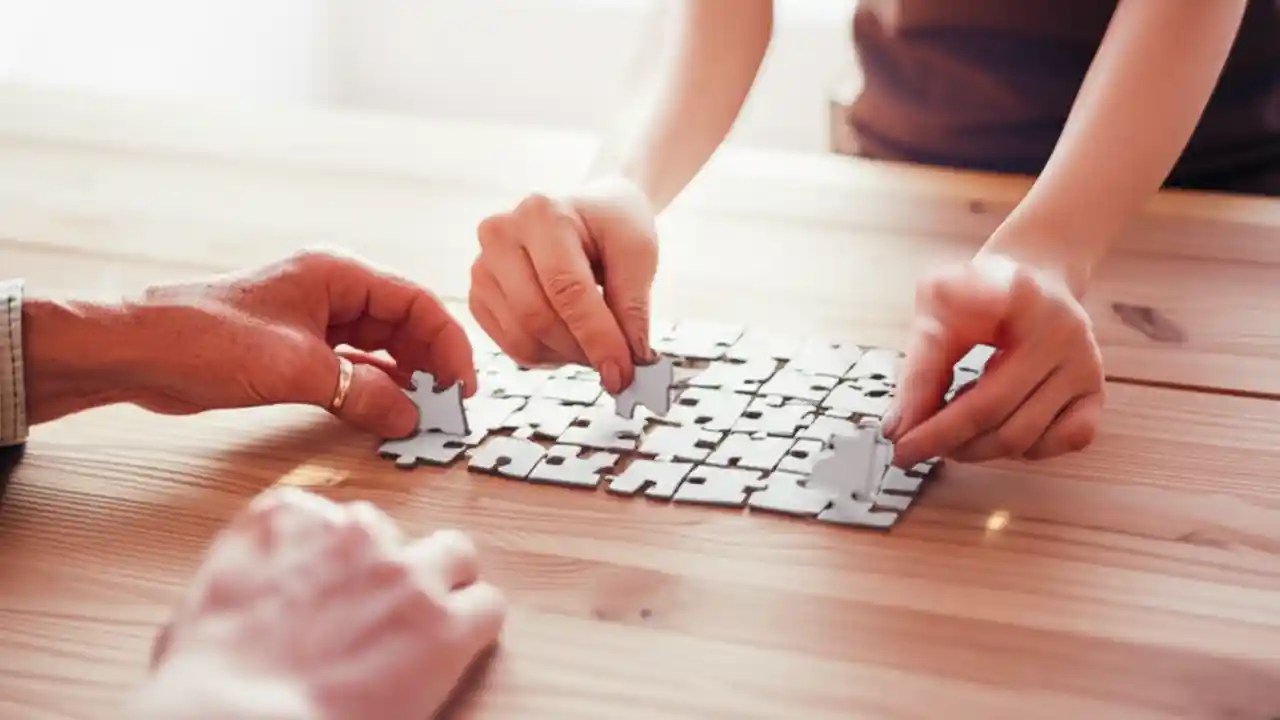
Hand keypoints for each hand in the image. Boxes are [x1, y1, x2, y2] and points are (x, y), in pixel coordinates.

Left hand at [24, 249, 475, 437]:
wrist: (138, 352)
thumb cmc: (206, 339)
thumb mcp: (296, 369)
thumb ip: (361, 392)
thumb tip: (408, 416)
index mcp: (337, 275)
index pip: (416, 302)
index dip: (447, 343)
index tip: (461, 385)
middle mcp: (331, 291)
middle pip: (403, 324)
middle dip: (429, 363)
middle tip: (446, 406)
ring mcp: (313, 321)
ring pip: (379, 349)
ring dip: (403, 379)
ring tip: (422, 414)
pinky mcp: (295, 350)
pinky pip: (351, 367)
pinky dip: (371, 389)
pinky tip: (385, 413)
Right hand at [134, 487, 505, 719]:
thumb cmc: (205, 683)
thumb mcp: (204, 599)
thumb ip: (247, 572)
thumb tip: (252, 595)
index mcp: (288, 516)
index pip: (333, 515)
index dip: (337, 559)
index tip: (332, 589)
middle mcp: (352, 530)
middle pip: (394, 533)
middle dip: (389, 570)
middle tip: (377, 618)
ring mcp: (404, 572)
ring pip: (454, 556)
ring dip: (443, 588)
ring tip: (423, 631)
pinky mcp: (444, 622)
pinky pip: (487, 607)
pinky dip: (474, 630)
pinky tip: (451, 656)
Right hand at [469, 176, 658, 393]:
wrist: (589, 215)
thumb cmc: (612, 227)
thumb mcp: (637, 252)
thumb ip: (633, 305)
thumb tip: (629, 358)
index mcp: (541, 214)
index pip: (566, 289)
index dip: (596, 336)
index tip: (622, 371)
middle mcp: (501, 235)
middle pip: (537, 316)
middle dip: (582, 350)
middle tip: (616, 363)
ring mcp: (483, 267)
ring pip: (522, 338)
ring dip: (566, 355)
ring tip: (594, 344)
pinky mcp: (479, 296)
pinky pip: (510, 346)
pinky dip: (546, 355)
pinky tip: (568, 338)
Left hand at [886, 253, 1104, 466]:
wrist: (1029, 274)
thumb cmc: (976, 291)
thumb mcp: (936, 306)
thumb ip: (920, 365)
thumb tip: (898, 427)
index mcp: (1026, 309)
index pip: (974, 384)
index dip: (934, 423)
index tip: (897, 441)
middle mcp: (1066, 338)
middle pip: (999, 418)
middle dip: (945, 441)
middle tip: (911, 446)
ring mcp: (1087, 368)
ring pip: (1026, 439)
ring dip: (976, 447)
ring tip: (949, 428)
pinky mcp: (1096, 391)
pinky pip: (1064, 441)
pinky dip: (1023, 449)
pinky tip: (995, 428)